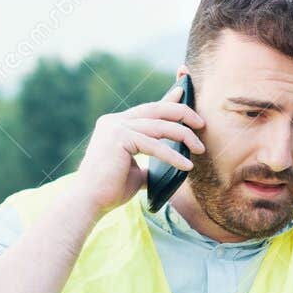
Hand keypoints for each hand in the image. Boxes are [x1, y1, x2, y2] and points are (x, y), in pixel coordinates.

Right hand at [71, 82, 207, 213]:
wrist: (90, 201)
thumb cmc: (111, 189)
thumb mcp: (136, 171)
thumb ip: (149, 162)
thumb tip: (170, 163)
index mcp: (116, 125)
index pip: (148, 109)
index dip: (168, 99)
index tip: (184, 91)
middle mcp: (114, 121)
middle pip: (156, 109)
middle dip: (181, 113)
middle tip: (201, 123)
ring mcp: (115, 127)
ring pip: (159, 126)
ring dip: (183, 135)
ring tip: (199, 149)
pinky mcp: (118, 139)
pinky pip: (154, 145)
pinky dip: (173, 155)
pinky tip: (187, 166)